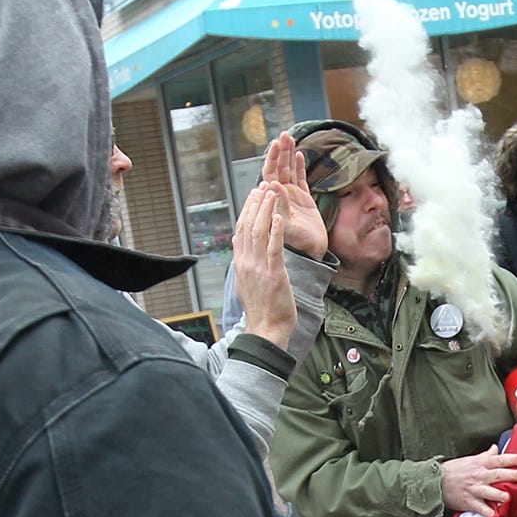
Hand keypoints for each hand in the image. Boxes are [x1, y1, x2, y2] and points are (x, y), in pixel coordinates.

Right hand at [231, 183, 295, 349]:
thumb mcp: (245, 281)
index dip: (247, 209)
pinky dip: (276, 230)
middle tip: (263, 185)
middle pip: (248, 226)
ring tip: (271, 192)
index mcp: (241, 264)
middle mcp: (247, 263)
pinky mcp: (274, 274)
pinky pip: (274, 248)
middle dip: (255, 204)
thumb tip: (236, 240)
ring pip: (259, 232)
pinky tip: (279, 216)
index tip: (253, 194)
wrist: (265, 330)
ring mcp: (260, 268)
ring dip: (265, 210)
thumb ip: (242, 259)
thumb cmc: (261, 308)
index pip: (241, 230)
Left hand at [262, 131, 328, 258]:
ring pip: (290, 170)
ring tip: (289, 138)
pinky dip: (300, 167)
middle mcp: (281, 196)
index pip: (269, 174)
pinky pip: (301, 179)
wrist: (311, 252)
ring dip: (289, 155)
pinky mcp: (304, 199)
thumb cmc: (295, 242)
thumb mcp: (284, 224)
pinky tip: (299, 154)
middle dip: (281, 151)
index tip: (275, 144)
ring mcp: (292, 196)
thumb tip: (271, 184)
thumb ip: (279, 204)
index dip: (271, 158)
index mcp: (273, 200)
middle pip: (279, 168)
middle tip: (284, 135)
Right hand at [439, 446, 516, 516]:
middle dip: (511, 475)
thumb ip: (486, 455)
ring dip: (498, 494)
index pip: (499, 460)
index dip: (511, 459)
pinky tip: (493, 516)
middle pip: (497, 475)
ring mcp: (474, 489)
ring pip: (488, 491)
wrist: (437, 481)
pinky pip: (478, 507)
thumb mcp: (471, 459)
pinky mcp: (468, 501)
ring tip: (508, 497)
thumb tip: (496, 448)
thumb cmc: (455, 470)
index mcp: (481, 464)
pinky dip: (485, 512)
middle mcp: (479, 476)